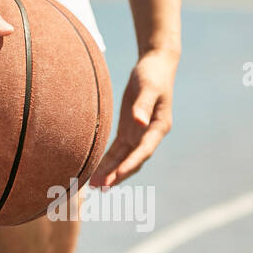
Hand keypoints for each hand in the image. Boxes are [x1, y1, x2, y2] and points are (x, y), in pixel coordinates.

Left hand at [88, 48, 175, 188]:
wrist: (155, 65)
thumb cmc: (153, 74)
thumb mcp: (148, 86)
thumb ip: (143, 104)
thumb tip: (140, 122)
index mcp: (158, 127)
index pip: (144, 151)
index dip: (131, 164)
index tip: (117, 174)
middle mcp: (149, 135)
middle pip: (133, 160)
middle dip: (118, 175)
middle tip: (101, 187)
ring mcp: (139, 134)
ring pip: (123, 159)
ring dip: (110, 172)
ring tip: (93, 186)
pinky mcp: (128, 130)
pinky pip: (117, 150)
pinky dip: (107, 161)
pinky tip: (95, 171)